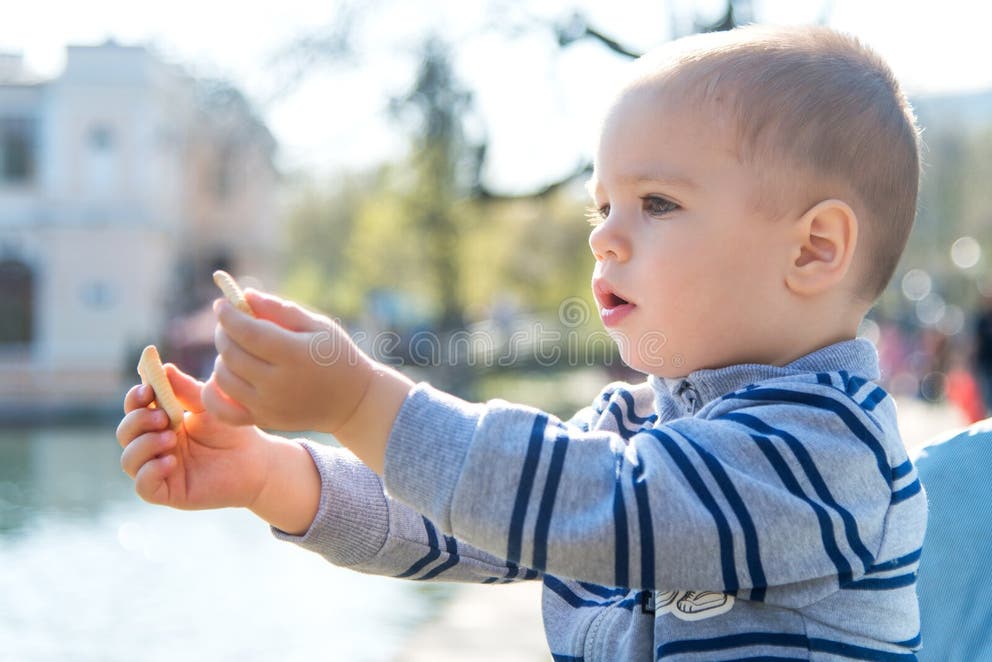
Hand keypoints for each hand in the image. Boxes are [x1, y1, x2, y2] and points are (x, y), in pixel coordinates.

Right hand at [117, 364, 320, 532]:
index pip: (134, 409)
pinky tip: (171, 462)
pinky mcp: (169, 493)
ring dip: (143, 446)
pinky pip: (143, 487)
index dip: (135, 399)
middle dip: (138, 422)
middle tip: (164, 418)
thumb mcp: (208, 406)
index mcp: (161, 423)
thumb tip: (164, 368)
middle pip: (125, 433)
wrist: (256, 461)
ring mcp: (159, 470)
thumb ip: (186, 390)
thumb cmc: (232, 432)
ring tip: (170, 438)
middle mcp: (154, 447)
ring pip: (128, 461)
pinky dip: (150, 472)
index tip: (147, 390)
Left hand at [205, 290, 375, 433]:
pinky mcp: (264, 420)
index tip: (221, 304)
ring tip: (235, 349)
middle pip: (232, 354)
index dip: (228, 316)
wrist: (352, 402)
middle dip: (223, 332)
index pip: (248, 332)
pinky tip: (221, 377)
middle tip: (228, 322)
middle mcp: (279, 383)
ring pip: (223, 379)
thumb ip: (282, 310)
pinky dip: (213, 394)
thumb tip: (245, 295)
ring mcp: (269, 406)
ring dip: (222, 358)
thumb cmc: (336, 356)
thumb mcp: (318, 326)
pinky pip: (223, 411)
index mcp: (296, 355)